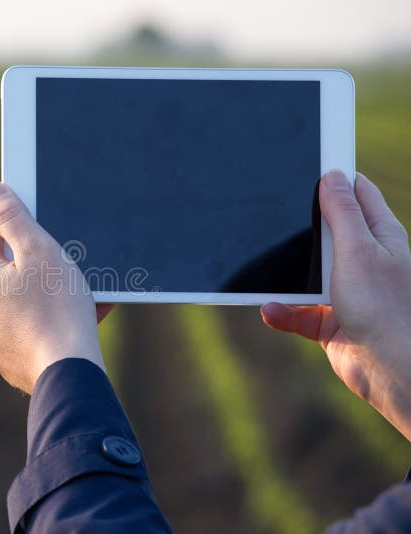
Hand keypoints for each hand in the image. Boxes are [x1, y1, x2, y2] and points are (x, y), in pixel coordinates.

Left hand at [0, 180, 106, 393]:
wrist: (69, 374)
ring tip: (76, 298)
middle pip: (6, 271)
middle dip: (37, 266)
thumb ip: (12, 216)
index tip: (47, 234)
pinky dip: (48, 322)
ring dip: (45, 296)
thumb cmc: (57, 309)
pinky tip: (74, 322)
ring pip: (19, 302)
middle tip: (67, 270)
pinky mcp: (8, 361)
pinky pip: (28, 331)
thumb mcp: (39, 250)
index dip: (23, 228)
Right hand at [261, 170, 410, 439]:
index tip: (306, 165)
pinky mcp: (330, 321)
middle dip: (299, 229)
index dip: (334, 179)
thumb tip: (332, 176)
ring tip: (265, 275)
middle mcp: (364, 261)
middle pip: (325, 231)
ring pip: (306, 273)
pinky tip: (271, 309)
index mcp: (381, 237)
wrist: (393, 370)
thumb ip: (342, 213)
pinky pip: (297, 311)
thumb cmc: (386, 308)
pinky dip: (283, 311)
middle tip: (270, 219)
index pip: (358, 194)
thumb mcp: (359, 250)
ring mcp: (347, 292)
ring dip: (285, 277)